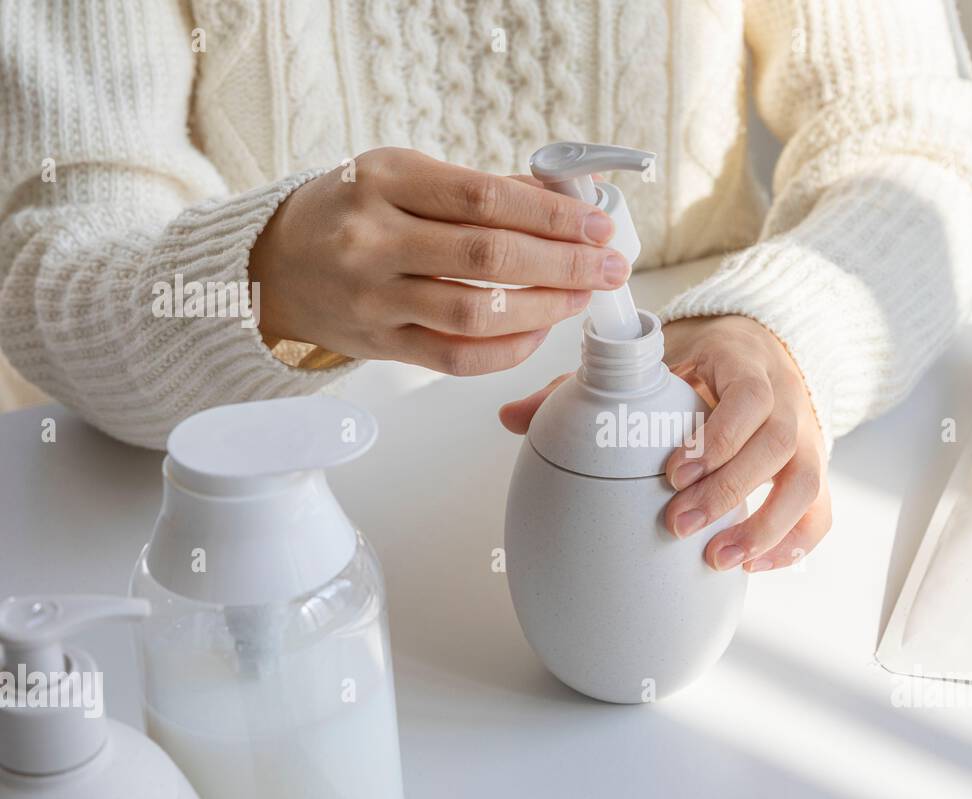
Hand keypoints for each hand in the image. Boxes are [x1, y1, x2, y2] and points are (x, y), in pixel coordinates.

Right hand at [248, 148, 628, 373]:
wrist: (271, 266)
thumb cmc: (346, 212)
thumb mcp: (400, 176)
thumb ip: (478, 189)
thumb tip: (563, 199)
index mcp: (384, 182)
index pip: (484, 199)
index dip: (551, 216)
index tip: (596, 225)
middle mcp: (374, 240)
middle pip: (488, 256)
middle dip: (563, 263)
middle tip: (608, 266)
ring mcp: (375, 298)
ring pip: (476, 312)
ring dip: (544, 308)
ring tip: (581, 297)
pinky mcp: (380, 345)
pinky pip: (457, 357)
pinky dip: (508, 349)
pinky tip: (538, 332)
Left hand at [499, 314, 830, 571]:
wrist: (760, 350)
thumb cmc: (699, 360)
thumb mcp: (652, 360)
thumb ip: (587, 388)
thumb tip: (511, 417)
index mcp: (744, 361)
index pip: (749, 394)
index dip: (717, 437)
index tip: (672, 472)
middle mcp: (787, 397)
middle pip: (779, 443)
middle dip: (730, 489)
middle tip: (679, 525)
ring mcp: (808, 435)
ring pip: (807, 482)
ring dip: (766, 526)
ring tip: (720, 559)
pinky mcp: (814, 470)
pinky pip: (819, 511)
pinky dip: (793, 542)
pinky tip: (754, 567)